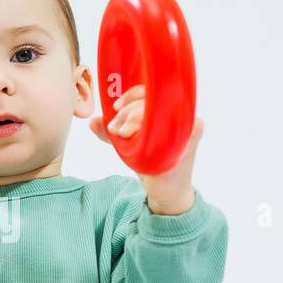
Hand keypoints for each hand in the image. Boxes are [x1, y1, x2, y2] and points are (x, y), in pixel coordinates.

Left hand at [89, 84, 202, 214]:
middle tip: (115, 129)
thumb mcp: (128, 145)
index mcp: (167, 109)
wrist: (167, 190)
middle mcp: (181, 113)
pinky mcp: (190, 139)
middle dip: (128, 112)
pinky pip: (172, 126)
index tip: (115, 108)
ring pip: (160, 110)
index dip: (131, 95)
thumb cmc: (151, 162)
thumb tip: (92, 121)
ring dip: (136, 118)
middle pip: (154, 100)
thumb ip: (110, 134)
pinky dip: (153, 130)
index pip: (151, 92)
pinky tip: (141, 140)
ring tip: (123, 134)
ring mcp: (188, 125)